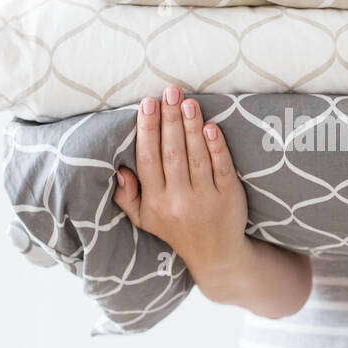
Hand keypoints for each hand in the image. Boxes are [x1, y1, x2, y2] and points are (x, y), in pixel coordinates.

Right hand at [112, 86, 310, 317]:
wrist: (216, 256)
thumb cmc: (176, 229)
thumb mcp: (144, 219)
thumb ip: (126, 197)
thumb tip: (118, 169)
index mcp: (155, 202)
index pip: (147, 159)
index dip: (147, 130)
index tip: (147, 103)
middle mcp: (178, 201)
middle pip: (171, 153)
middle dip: (169, 120)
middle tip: (169, 91)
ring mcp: (205, 199)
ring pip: (196, 157)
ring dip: (191, 127)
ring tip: (188, 102)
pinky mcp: (229, 197)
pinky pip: (222, 168)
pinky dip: (216, 147)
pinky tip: (211, 127)